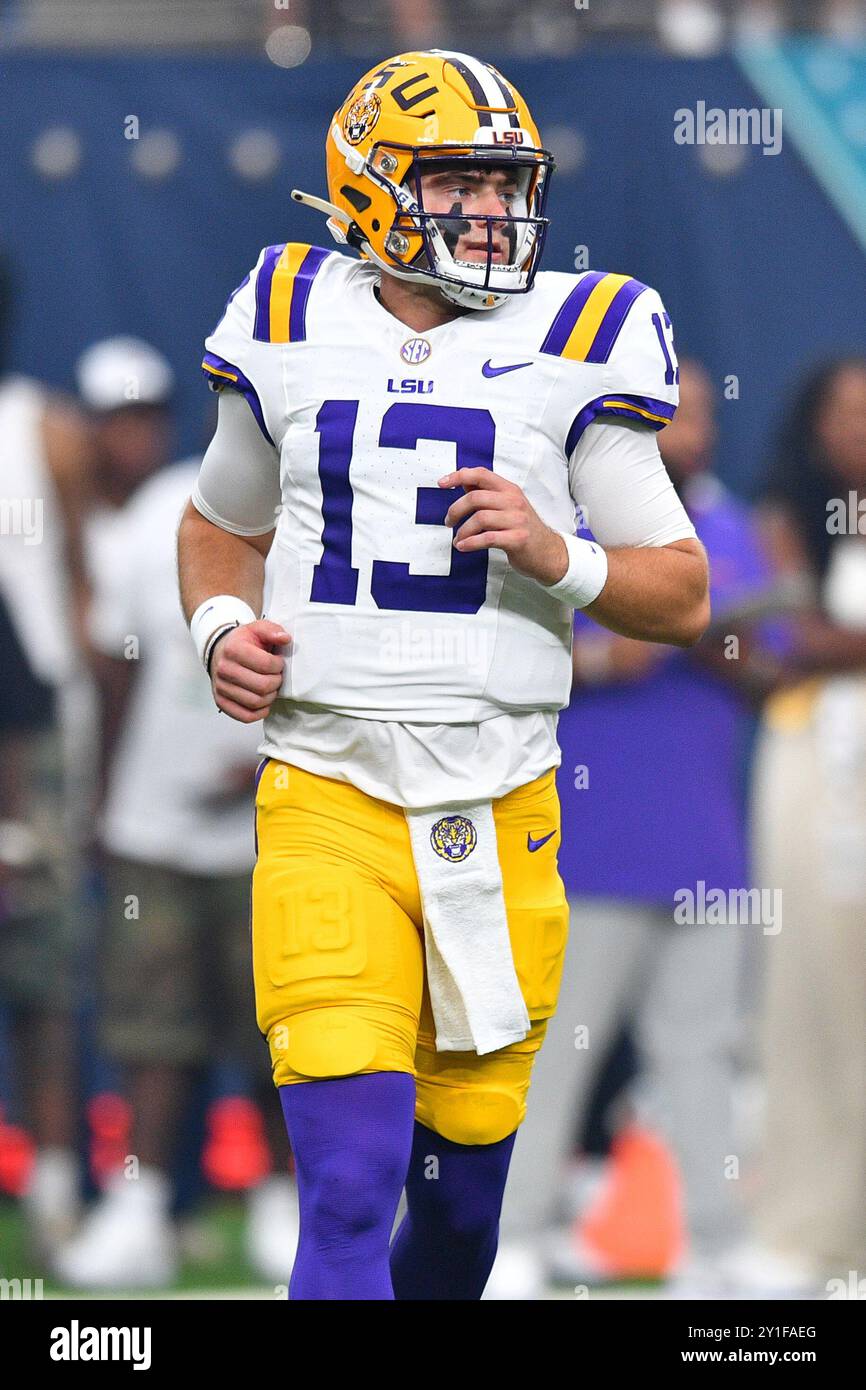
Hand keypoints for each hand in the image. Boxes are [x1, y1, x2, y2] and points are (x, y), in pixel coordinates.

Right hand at [210, 620, 289, 722]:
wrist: (220, 652)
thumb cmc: (242, 643)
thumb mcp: (257, 629)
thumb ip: (272, 630)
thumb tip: (285, 638)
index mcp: (233, 649)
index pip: (266, 665)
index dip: (279, 665)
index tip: (278, 662)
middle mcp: (224, 669)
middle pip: (262, 686)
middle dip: (276, 682)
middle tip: (276, 676)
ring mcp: (221, 687)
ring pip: (255, 702)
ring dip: (270, 697)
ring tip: (270, 687)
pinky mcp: (221, 702)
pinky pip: (245, 716)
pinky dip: (259, 713)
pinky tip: (263, 702)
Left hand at [440, 468, 568, 585]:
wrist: (548, 552)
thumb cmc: (523, 528)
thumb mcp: (507, 505)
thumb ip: (486, 492)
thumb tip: (463, 478)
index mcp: (509, 490)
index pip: (481, 474)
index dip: (458, 476)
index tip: (442, 483)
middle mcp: (514, 501)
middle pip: (475, 498)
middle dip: (455, 510)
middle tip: (449, 522)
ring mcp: (517, 520)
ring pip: (480, 518)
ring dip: (462, 531)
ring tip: (458, 540)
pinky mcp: (518, 539)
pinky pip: (488, 538)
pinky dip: (471, 543)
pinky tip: (463, 546)